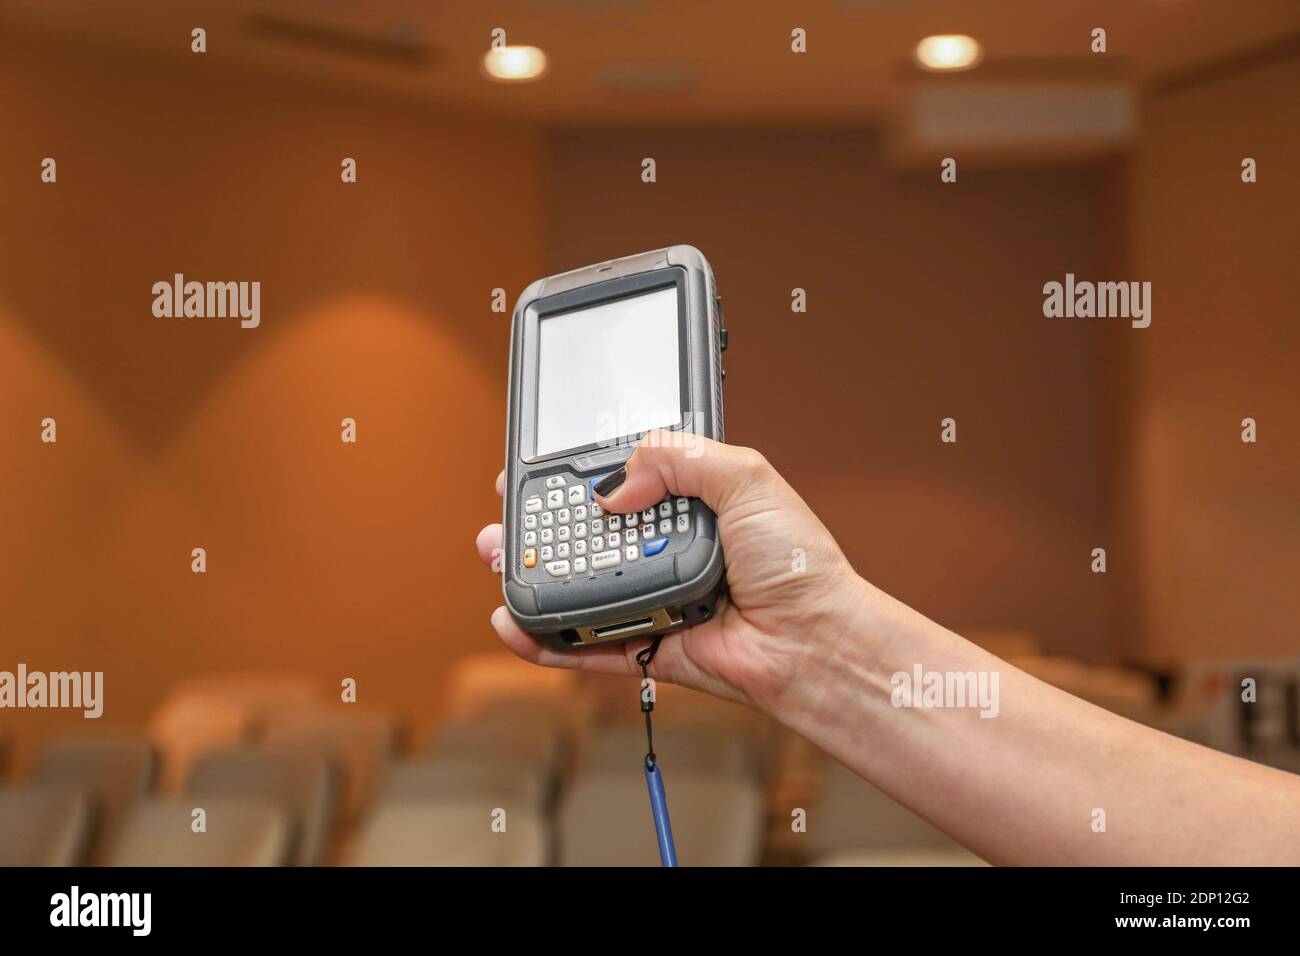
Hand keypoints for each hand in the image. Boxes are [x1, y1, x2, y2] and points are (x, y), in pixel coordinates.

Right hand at [474, 429, 867, 712]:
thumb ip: (678, 458)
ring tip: (498, 559)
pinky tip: (514, 623)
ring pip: (577, 587)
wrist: (815, 639)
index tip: (536, 470)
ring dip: (531, 575)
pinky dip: (546, 639)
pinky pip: (587, 645)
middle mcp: (666, 550)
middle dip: (538, 527)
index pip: (619, 484)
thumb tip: (613, 488)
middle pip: (587, 536)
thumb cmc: (798, 562)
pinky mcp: (647, 647)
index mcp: (689, 504)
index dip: (575, 478)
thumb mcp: (747, 478)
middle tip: (505, 519)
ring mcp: (653, 599)